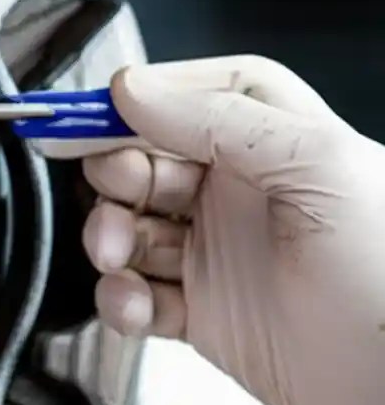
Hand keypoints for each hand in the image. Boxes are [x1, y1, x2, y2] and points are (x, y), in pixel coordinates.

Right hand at [83, 56, 384, 404]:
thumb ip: (221, 121)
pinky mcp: (205, 315)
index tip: (85, 115)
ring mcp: (221, 255)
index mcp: (276, 143)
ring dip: (108, 239)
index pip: (191, 99)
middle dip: (113, 175)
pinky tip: (133, 304)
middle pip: (145, 162)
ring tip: (114, 257)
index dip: (136, 101)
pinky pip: (137, 296)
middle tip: (112, 193)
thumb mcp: (319, 165)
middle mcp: (244, 194)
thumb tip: (136, 90)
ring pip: (131, 230)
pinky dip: (120, 299)